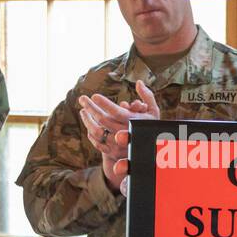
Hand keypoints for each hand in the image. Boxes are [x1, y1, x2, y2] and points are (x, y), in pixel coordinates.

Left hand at [77, 81, 159, 195]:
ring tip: (82, 110)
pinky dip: (90, 132)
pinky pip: (96, 142)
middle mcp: (124, 133)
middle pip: (103, 120)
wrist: (148, 154)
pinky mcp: (111, 152)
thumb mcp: (154, 112)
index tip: (95, 96)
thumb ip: (147, 96)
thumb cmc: (151, 127)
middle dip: (91, 107)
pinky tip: (88, 123)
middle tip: (82, 98)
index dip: (104, 103)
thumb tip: (138, 82)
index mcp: (133, 122)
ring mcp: (116, 145)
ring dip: (87, 120)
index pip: (115, 112)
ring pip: (97, 131)